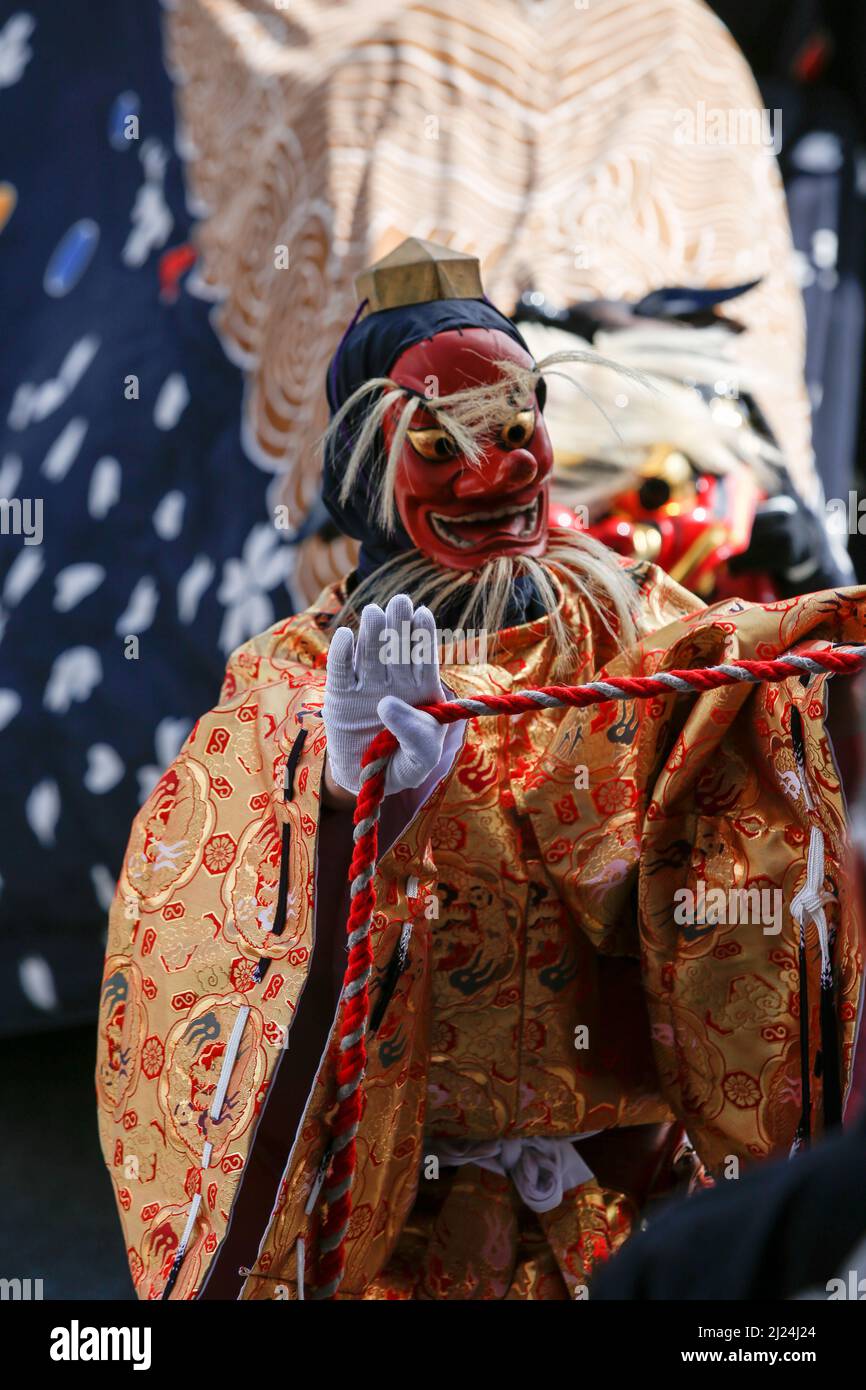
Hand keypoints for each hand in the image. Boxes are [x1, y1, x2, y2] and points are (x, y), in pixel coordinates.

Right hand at [323, 594, 447, 795]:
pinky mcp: (340, 696)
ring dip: (372, 632)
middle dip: (399, 623)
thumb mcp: (421, 758)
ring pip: (369, 653)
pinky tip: (346, 635)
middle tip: (400, 602)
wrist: (369, 781)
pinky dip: (341, 653)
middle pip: (396, 647)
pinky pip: (340, 671)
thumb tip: (387, 702)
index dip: (423, 635)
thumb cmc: (403, 764)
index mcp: (421, 689)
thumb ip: (415, 733)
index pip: (423, 657)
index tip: (423, 615)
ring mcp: (365, 686)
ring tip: (375, 612)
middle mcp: (393, 681)